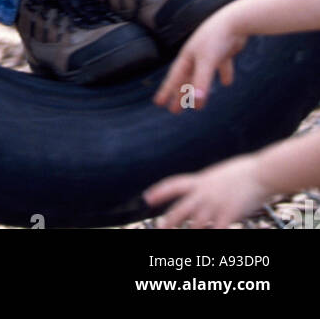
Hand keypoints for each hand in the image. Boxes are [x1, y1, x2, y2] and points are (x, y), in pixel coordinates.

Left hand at [144, 154, 268, 228]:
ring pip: (195, 224)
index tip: (147, 197)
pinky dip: (213, 234)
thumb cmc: (243, 172)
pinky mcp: (228, 215)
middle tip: (160, 229)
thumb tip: (199, 190)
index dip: (159, 191)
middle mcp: (204, 193)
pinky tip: (211, 235)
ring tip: (183, 237)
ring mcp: (215, 204)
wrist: (261, 173)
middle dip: (168, 222)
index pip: (174, 184)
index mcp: (201, 180)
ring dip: (191, 232)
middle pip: (180, 210)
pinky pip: (216, 230)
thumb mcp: (218, 174)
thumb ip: (206, 184)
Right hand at [152, 4, 248, 113]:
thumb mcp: (207, 61)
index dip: (166, 91)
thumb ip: (202, 82)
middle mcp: (195, 56)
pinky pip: (222, 67)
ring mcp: (210, 53)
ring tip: (198, 101)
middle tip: (174, 111)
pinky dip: (224, 74)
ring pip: (201, 75)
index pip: (174, 78)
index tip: (158, 103)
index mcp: (187, 57)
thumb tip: (197, 103)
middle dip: (180, 95)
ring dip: (198, 88)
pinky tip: (227, 83)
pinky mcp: (224, 52)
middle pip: (185, 79)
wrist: (235, 20)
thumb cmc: (216, 39)